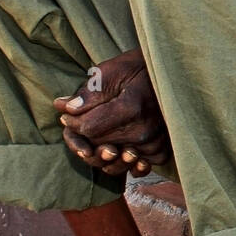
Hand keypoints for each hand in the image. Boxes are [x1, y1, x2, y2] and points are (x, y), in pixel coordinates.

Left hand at [53, 48, 171, 178]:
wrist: (172, 74)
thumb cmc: (139, 68)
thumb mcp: (113, 70)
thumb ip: (89, 92)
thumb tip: (64, 107)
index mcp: (132, 108)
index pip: (89, 128)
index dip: (72, 121)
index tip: (68, 112)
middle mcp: (144, 131)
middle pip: (99, 146)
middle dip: (83, 137)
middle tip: (79, 122)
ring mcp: (155, 143)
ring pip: (114, 161)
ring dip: (100, 153)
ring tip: (95, 137)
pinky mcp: (162, 151)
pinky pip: (136, 167)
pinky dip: (124, 162)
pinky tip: (117, 149)